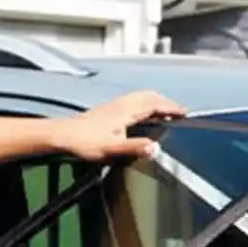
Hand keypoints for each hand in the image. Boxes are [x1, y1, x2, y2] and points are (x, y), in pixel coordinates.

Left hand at [57, 90, 186, 161]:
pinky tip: (140, 116)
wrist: (62, 136)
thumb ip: (135, 148)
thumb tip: (155, 148)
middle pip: (149, 96)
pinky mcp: (106, 110)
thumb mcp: (112, 149)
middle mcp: (121, 104)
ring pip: (140, 97)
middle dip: (165, 102)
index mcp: (126, 111)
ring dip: (154, 102)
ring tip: (163, 112)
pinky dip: (143, 104)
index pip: (154, 104)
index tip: (185, 113)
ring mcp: (113, 105)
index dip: (171, 108)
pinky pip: (132, 101)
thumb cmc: (85, 142)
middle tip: (178, 112)